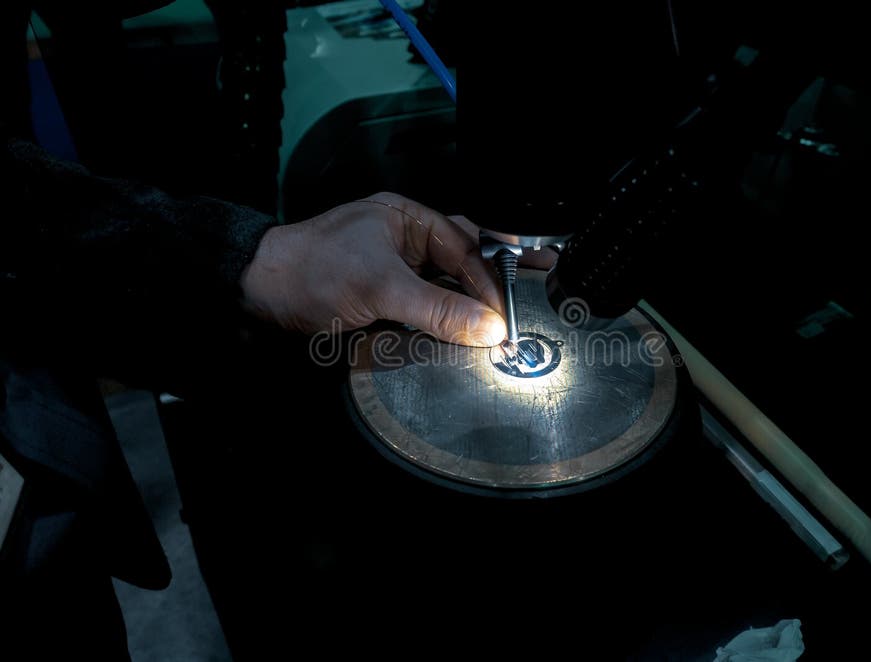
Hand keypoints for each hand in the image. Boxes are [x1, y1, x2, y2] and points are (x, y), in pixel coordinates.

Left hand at [241, 192, 552, 345]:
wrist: (258, 296)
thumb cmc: (311, 271)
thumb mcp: (381, 288)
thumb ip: (438, 308)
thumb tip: (487, 326)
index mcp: (407, 218)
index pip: (464, 247)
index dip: (487, 282)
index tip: (502, 316)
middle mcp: (405, 240)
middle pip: (462, 261)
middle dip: (490, 285)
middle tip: (527, 299)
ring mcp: (394, 269)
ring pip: (445, 286)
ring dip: (467, 306)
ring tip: (500, 323)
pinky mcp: (382, 298)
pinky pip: (425, 306)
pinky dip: (443, 320)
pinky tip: (460, 335)